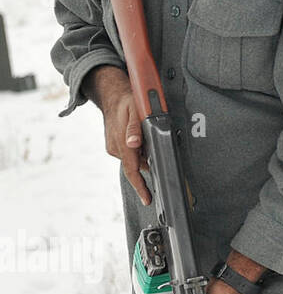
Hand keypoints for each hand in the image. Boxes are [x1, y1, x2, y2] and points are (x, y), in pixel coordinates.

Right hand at [89, 66, 150, 205]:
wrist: (112, 95)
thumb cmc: (127, 101)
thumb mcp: (135, 110)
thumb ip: (134, 128)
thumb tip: (134, 143)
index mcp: (122, 143)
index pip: (132, 170)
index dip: (140, 187)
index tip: (147, 199)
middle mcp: (117, 149)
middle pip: (136, 166)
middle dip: (148, 166)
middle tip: (159, 159)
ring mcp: (115, 148)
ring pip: (135, 159)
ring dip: (144, 157)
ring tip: (149, 141)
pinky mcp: (116, 146)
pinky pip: (131, 154)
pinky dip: (139, 152)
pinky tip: (143, 141)